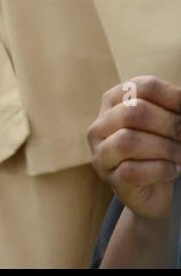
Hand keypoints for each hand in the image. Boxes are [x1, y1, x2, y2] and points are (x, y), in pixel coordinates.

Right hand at [87, 76, 180, 221]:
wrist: (152, 188)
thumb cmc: (161, 148)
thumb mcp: (165, 123)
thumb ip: (174, 111)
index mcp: (115, 100)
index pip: (144, 86)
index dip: (174, 98)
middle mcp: (101, 123)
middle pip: (134, 111)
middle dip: (170, 124)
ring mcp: (101, 151)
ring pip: (129, 141)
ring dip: (166, 149)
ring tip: (180, 156)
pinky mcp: (109, 176)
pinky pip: (132, 170)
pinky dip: (160, 170)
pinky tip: (171, 170)